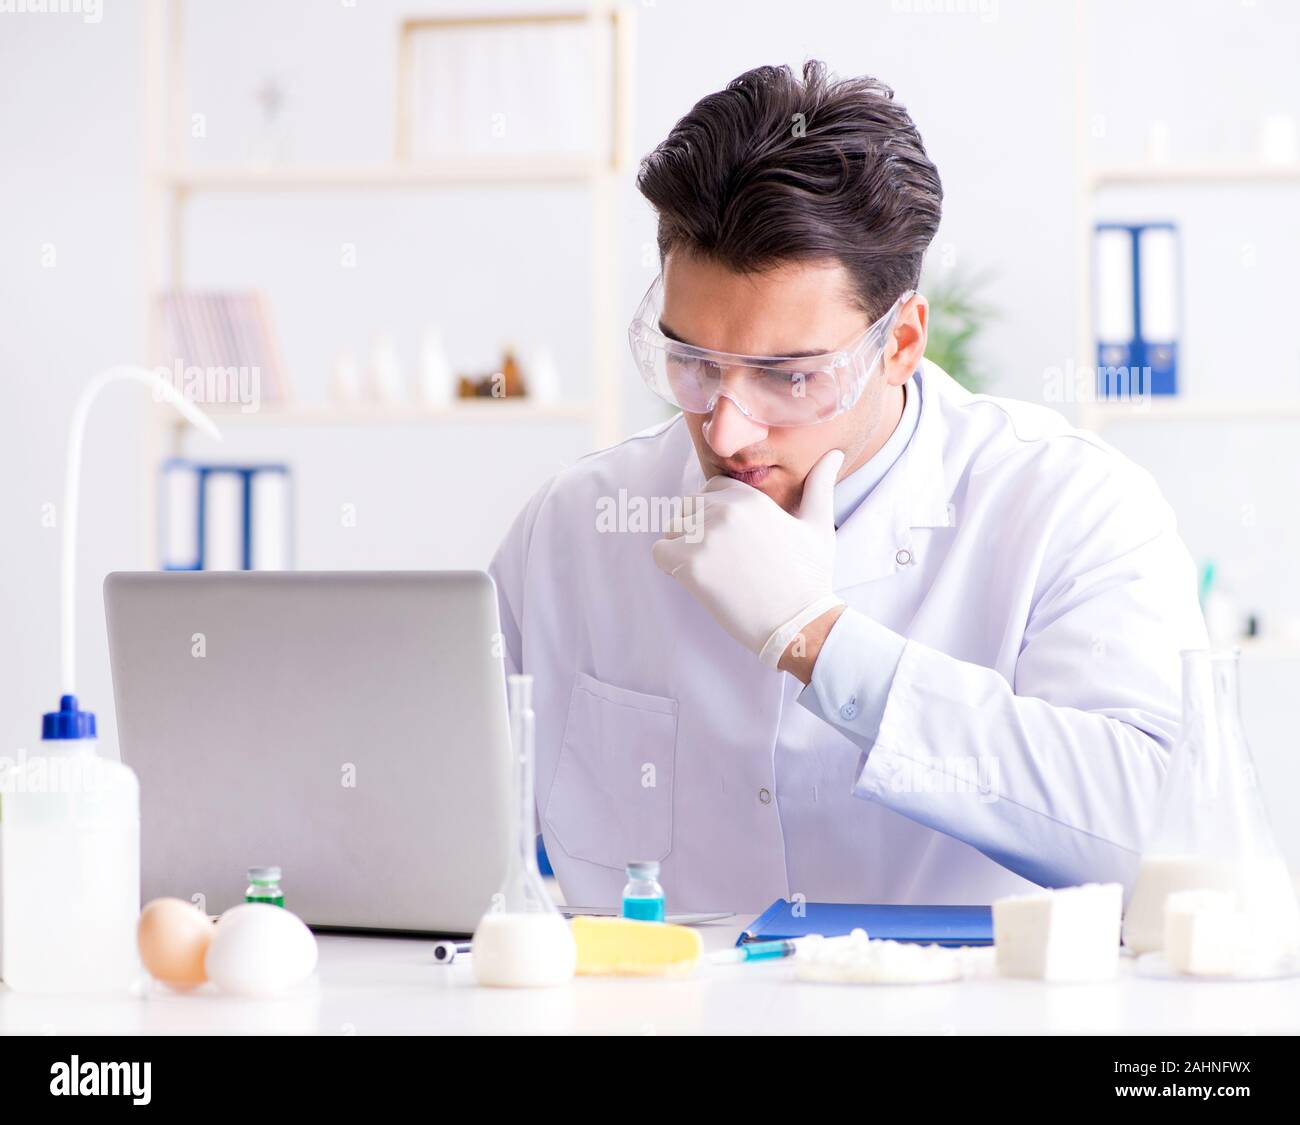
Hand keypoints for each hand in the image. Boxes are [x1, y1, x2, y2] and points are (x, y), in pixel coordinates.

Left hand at [652, 449, 845, 667]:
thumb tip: (835, 453)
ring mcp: (705, 537)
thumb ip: (819, 485)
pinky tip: (697, 580)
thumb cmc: (810, 577)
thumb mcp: (818, 524)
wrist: (799, 622)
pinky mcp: (690, 565)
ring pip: (672, 528)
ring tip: (712, 570)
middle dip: (697, 529)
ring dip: (683, 546)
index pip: (711, 488)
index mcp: (750, 498)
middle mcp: (724, 511)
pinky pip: (660, 552)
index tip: (731, 538)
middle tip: (722, 559)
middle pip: (688, 507)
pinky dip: (670, 566)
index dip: (716, 512)